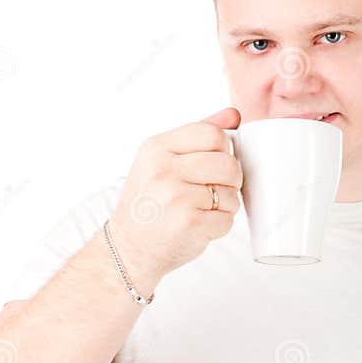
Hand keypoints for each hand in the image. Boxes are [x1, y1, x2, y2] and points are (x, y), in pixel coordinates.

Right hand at [107, 107, 242, 280]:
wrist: (129, 247)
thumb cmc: (149, 202)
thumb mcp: (161, 160)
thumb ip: (197, 136)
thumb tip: (233, 115)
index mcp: (157, 147)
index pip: (213, 134)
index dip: (222, 150)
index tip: (212, 163)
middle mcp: (163, 169)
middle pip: (228, 163)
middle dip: (229, 179)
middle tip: (212, 190)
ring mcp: (176, 196)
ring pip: (231, 192)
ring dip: (225, 205)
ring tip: (201, 209)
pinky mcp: (189, 223)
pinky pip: (227, 219)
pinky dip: (219, 225)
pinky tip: (199, 225)